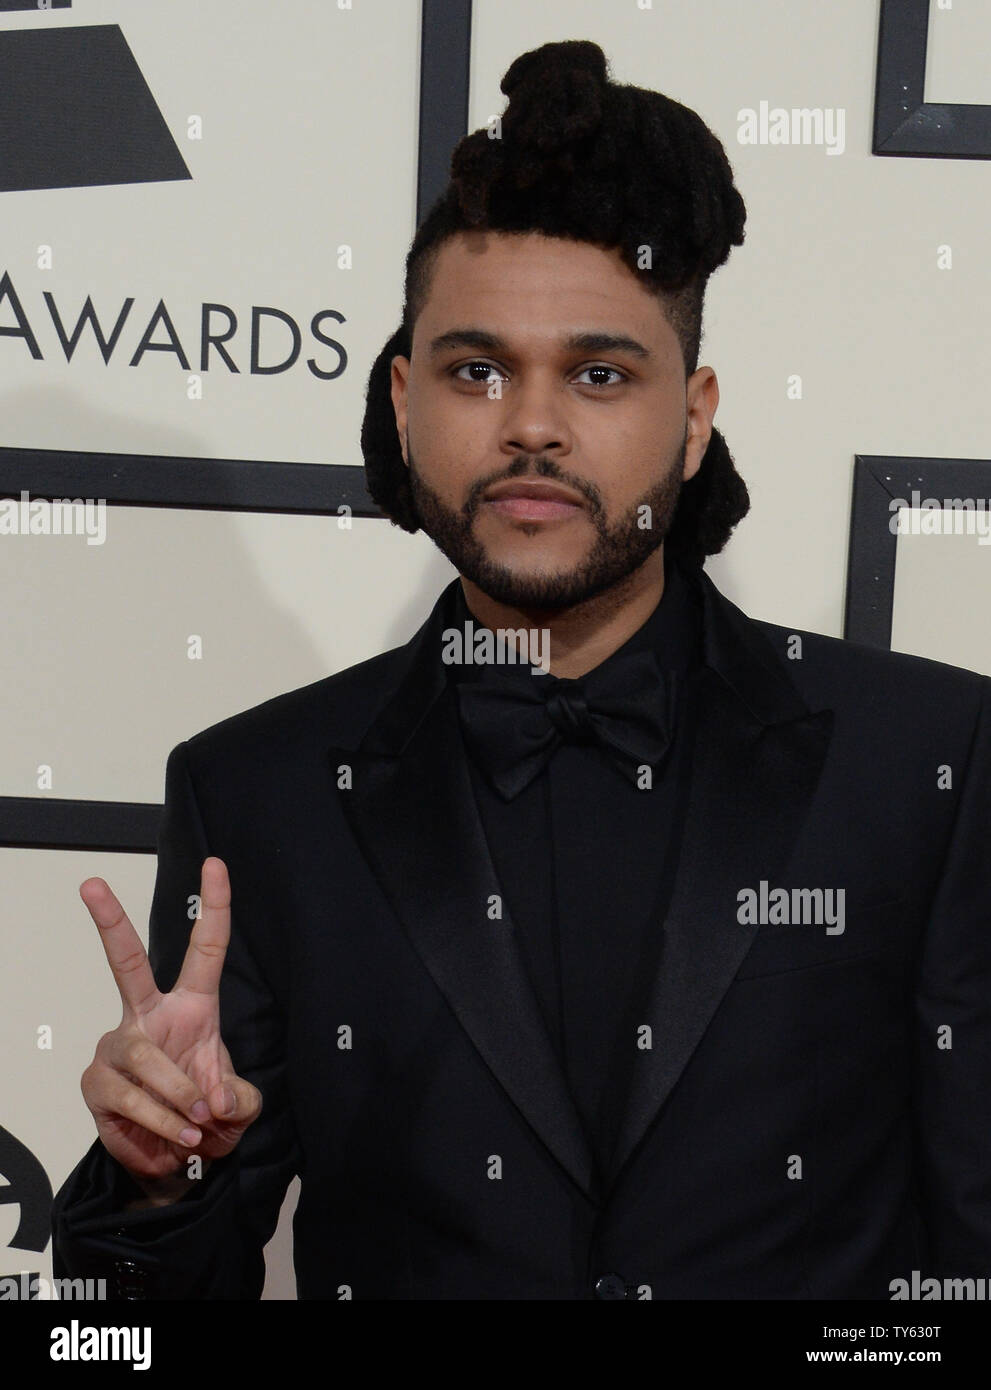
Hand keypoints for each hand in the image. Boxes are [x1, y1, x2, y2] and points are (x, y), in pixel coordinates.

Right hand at [79, 857, 261, 1185]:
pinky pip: (131, 1101)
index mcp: (192, 1006)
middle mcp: (148, 1016)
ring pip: (146, 1060)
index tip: (215, 864)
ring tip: (198, 1126)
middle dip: (110, 922)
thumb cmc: (206, 1111)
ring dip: (178, 1099)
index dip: (214, 906)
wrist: (174, 1158)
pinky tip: (175, 1137)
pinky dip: (161, 1125)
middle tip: (92, 884)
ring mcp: (118, 1047)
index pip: (206, 948)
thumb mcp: (239, 1105)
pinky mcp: (96, 1082)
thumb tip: (218, 1099)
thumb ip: (240, 1100)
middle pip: (126, 963)